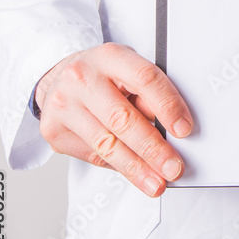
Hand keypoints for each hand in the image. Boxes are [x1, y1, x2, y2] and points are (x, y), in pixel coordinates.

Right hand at [35, 42, 192, 195]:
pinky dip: (118, 167)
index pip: (144, 79)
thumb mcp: (128, 70)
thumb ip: (147, 94)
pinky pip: (93, 155)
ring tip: (157, 182)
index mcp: (110, 56)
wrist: (59, 78)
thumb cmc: (103, 75)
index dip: (168, 106)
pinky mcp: (53, 129)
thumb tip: (172, 131)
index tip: (184, 129)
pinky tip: (134, 173)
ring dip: (136, 168)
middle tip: (173, 167)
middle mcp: (82, 78)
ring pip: (106, 144)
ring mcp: (64, 104)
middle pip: (123, 118)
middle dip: (152, 148)